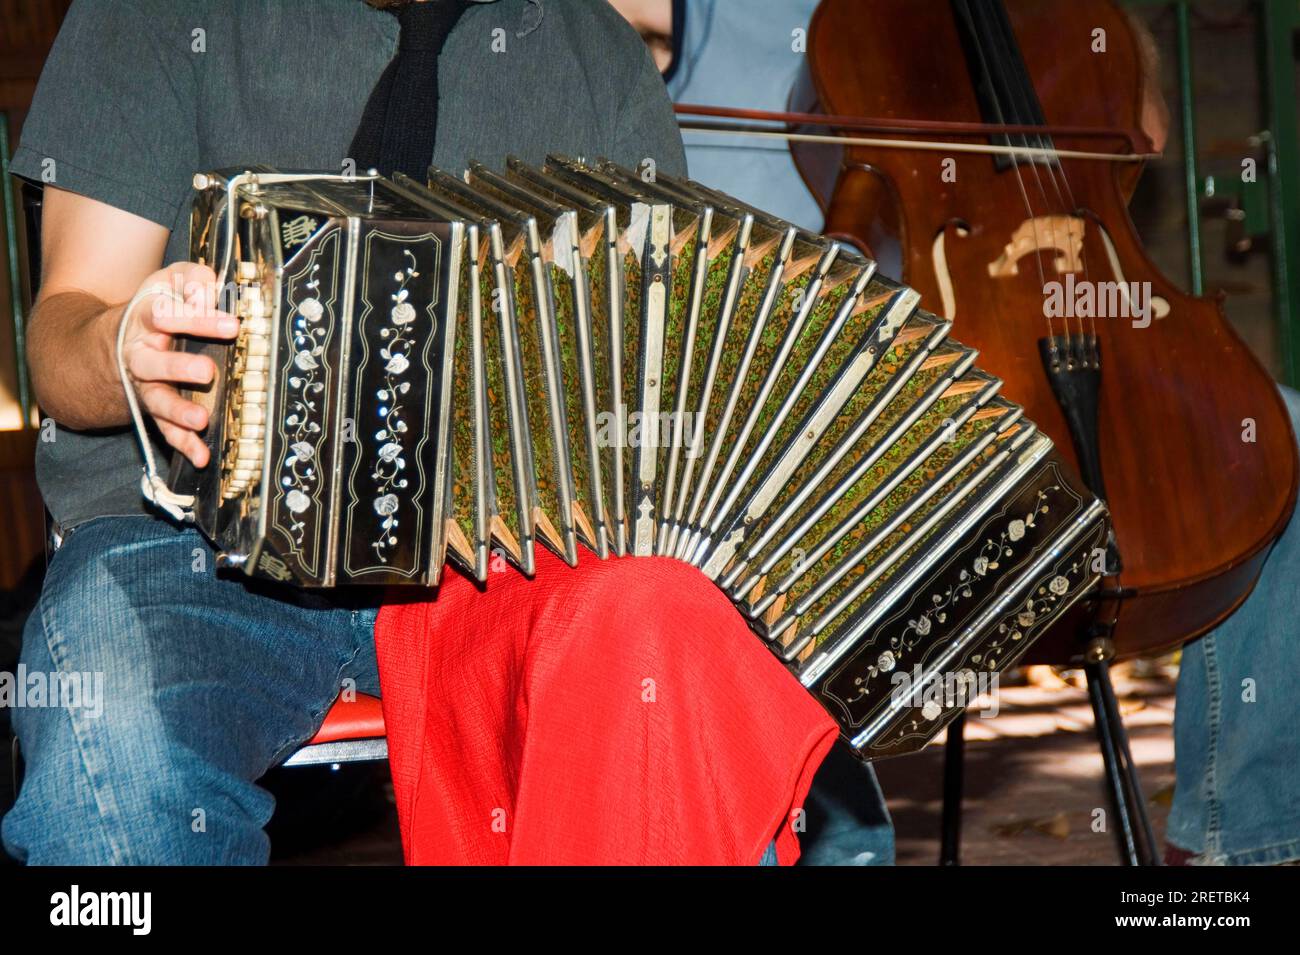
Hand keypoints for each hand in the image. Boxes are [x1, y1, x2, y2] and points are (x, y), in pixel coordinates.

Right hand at [117, 262, 237, 467]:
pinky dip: (182, 443)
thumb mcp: (170, 281)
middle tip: (207, 371)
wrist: (113, 341)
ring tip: (200, 419)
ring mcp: (145, 385)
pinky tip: (201, 457)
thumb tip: (208, 292)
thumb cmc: (157, 307)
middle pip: (153, 362)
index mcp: (146, 319)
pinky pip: (165, 429)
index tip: (231, 325)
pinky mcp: (153, 408)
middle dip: (178, 367)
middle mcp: (140, 354)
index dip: (197, 318)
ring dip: (177, 411)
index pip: (166, 315)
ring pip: (156, 400)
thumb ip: (192, 279)